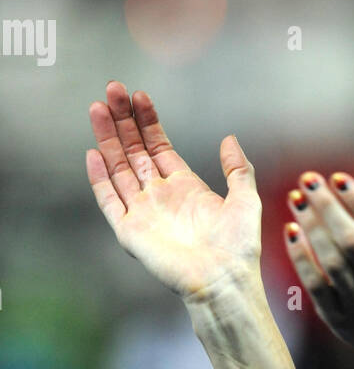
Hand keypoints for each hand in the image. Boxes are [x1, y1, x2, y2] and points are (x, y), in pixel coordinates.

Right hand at [86, 81, 260, 300]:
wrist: (224, 280)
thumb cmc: (238, 247)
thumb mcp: (245, 199)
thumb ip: (237, 168)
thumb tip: (229, 138)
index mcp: (184, 187)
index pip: (158, 145)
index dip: (148, 120)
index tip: (139, 95)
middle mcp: (159, 196)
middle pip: (134, 150)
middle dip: (123, 120)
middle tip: (112, 88)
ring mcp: (142, 212)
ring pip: (119, 168)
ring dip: (108, 138)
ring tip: (98, 107)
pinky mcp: (130, 231)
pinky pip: (110, 200)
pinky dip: (100, 178)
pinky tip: (93, 153)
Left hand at [283, 170, 353, 360]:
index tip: (338, 178)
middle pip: (352, 242)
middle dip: (328, 207)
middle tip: (309, 179)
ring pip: (331, 261)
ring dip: (311, 227)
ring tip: (296, 198)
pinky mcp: (338, 318)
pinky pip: (315, 286)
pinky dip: (301, 259)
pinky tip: (290, 232)